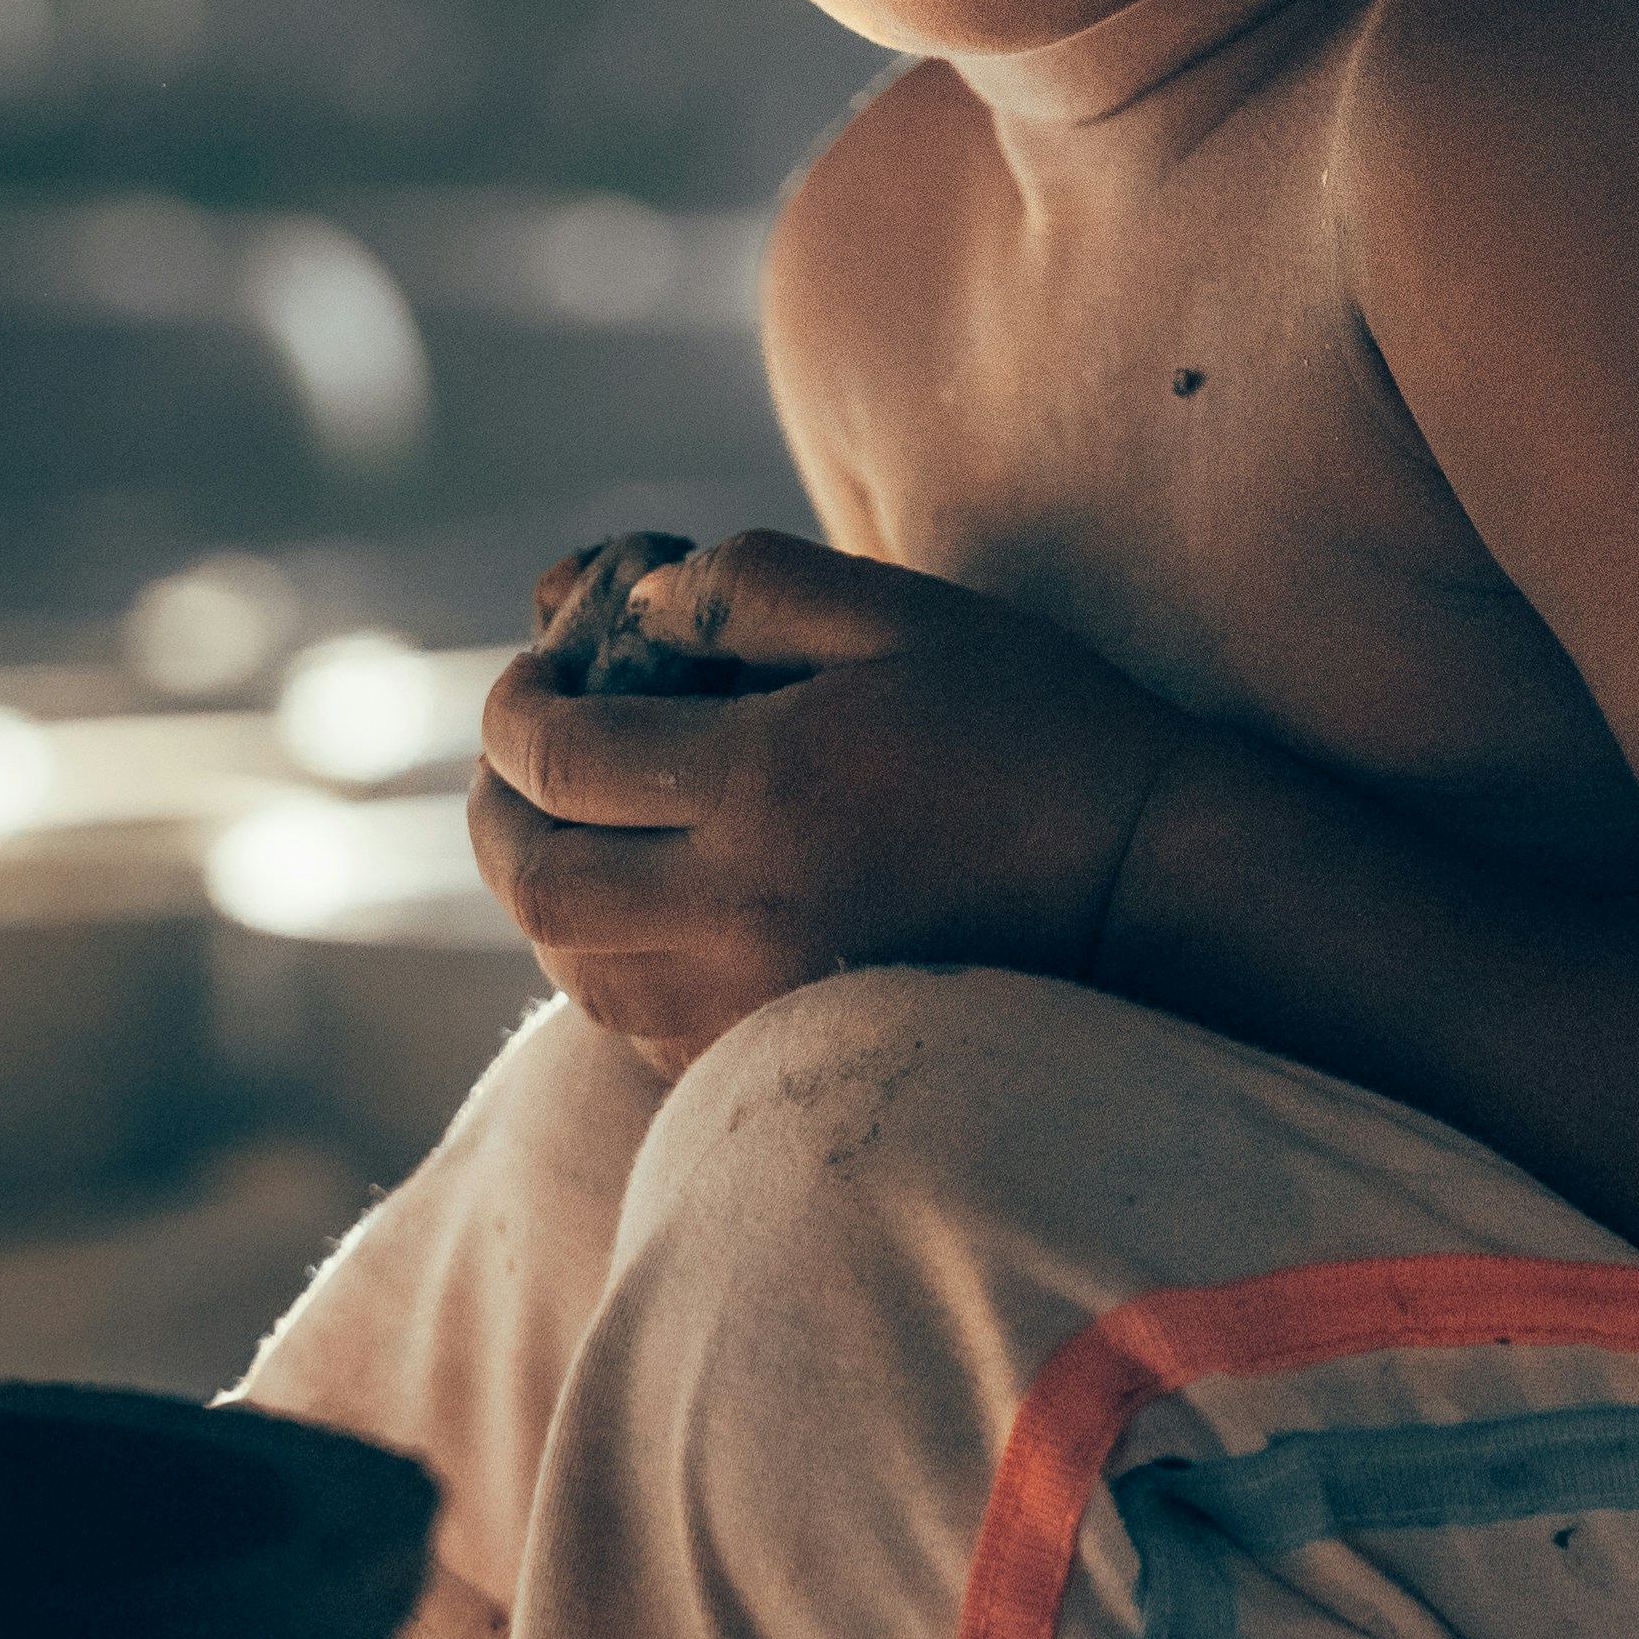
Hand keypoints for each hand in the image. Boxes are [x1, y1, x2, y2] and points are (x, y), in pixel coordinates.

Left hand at [469, 526, 1188, 1069]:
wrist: (1139, 883)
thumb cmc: (1027, 723)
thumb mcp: (900, 610)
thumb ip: (754, 582)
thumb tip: (637, 599)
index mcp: (763, 787)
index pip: (561, 759)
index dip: (515, 711)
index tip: (529, 676)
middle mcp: (739, 911)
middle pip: (539, 882)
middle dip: (499, 811)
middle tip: (512, 757)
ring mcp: (756, 1001)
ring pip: (574, 968)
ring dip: (542, 889)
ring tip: (564, 822)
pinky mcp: (781, 1055)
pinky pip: (636, 1026)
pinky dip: (603, 960)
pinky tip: (637, 902)